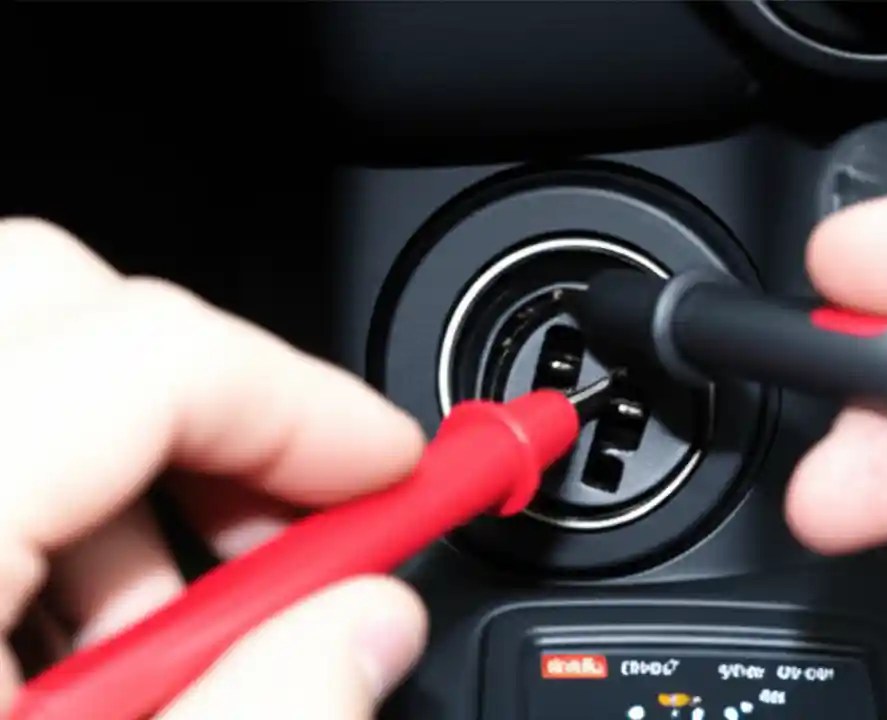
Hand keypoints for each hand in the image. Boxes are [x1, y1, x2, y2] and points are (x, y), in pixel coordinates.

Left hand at [0, 219, 427, 716]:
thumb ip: (270, 712)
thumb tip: (367, 623)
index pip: (148, 356)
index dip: (308, 403)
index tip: (394, 469)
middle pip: (61, 303)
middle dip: (221, 406)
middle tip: (300, 524)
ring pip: (14, 368)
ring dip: (131, 469)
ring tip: (184, 626)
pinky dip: (44, 502)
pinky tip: (78, 636)